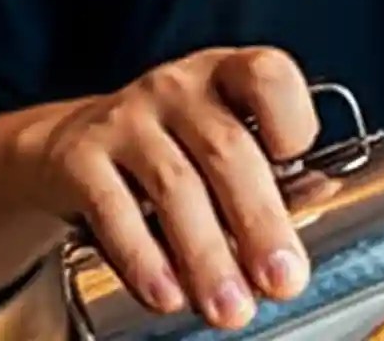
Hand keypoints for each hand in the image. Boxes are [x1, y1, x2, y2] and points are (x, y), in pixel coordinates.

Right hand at [13, 47, 319, 328]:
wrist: (69, 148)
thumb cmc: (175, 149)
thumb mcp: (224, 143)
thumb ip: (271, 176)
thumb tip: (314, 210)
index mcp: (228, 76)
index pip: (268, 76)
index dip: (292, 121)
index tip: (305, 174)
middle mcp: (179, 87)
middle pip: (227, 150)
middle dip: (260, 222)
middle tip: (283, 281)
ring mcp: (126, 118)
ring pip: (175, 186)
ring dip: (207, 256)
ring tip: (231, 308)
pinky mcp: (78, 157)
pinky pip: (114, 209)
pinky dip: (144, 258)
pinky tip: (167, 295)